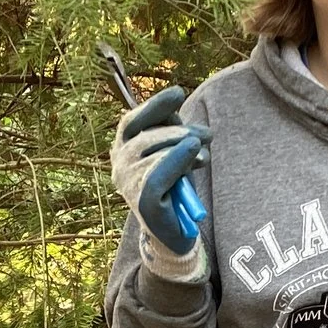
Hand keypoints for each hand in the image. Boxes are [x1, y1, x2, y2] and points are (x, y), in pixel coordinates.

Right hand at [110, 88, 208, 259]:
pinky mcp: (143, 201)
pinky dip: (180, 159)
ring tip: (205, 158)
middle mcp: (119, 166)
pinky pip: (162, 172)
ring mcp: (128, 184)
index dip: (154, 106)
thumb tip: (175, 113)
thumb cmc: (174, 189)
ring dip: (186, 148)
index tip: (178, 93)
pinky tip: (197, 154)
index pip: (132, 122)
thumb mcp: (174, 154)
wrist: (175, 233)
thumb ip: (172, 133)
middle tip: (208, 135)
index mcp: (123, 151)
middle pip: (149, 135)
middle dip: (181, 131)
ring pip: (158, 152)